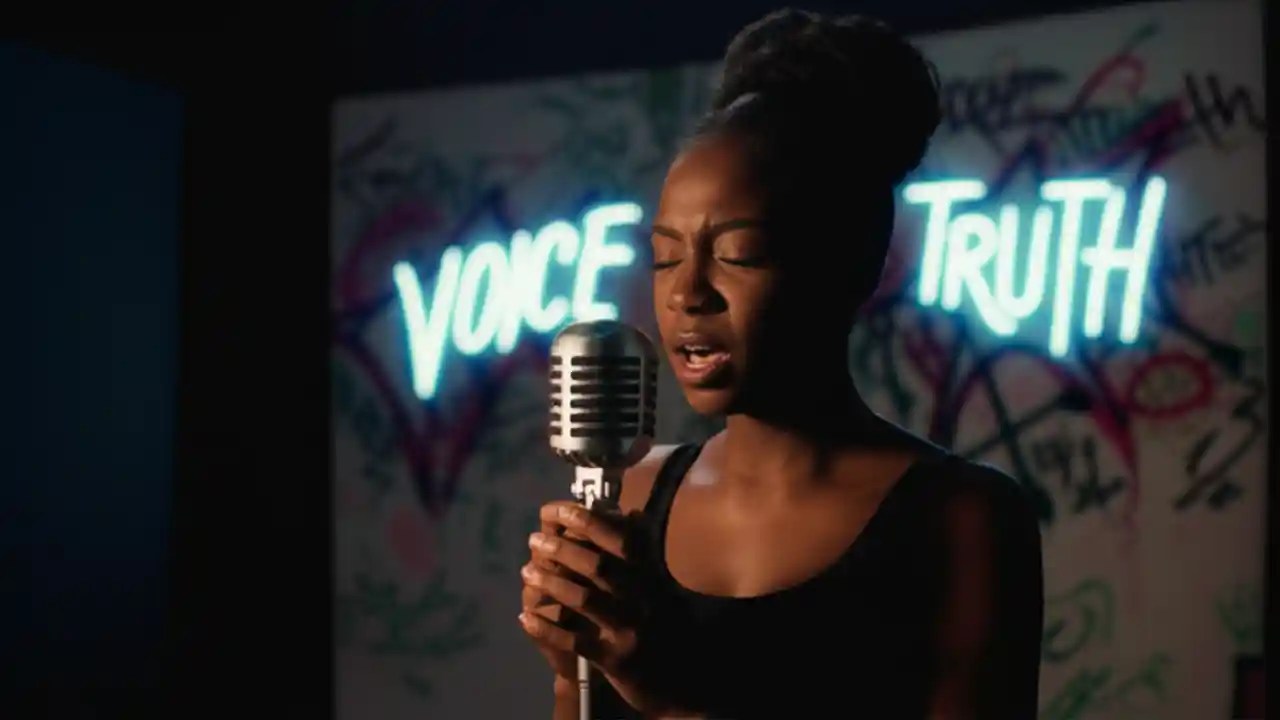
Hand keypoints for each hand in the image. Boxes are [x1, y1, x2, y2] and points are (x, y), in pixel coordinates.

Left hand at [519, 500, 661, 712]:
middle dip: (561, 549)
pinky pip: (574, 641)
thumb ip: (642, 553)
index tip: (559, 510)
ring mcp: (630, 631)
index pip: (621, 541)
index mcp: (654, 576)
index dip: (588, 522)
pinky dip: (546, 628)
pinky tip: (524, 616)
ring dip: (550, 583)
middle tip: (534, 540)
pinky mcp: (616, 660)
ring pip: (584, 600)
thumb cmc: (661, 622)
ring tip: (526, 571)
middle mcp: (645, 600)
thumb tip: (627, 511)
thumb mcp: (660, 586)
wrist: (678, 681)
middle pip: (598, 567)